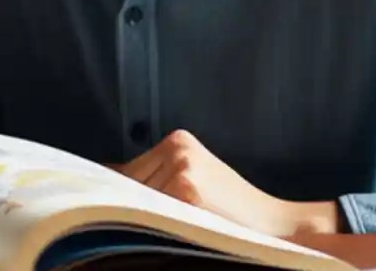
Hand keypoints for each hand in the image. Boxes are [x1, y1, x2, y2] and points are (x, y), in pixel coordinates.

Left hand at [108, 130, 341, 236]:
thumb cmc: (231, 210)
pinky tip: (173, 233)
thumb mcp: (193, 178)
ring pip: (136, 203)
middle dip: (126, 208)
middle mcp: (177, 151)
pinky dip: (153, 229)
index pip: (124, 170)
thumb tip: (101, 181)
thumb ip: (152, 178)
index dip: (111, 194)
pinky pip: (152, 216)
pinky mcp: (187, 194)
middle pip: (127, 186)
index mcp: (178, 142)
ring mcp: (182, 172)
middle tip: (142, 225)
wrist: (278, 228)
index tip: (96, 206)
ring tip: (173, 230)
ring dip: (141, 220)